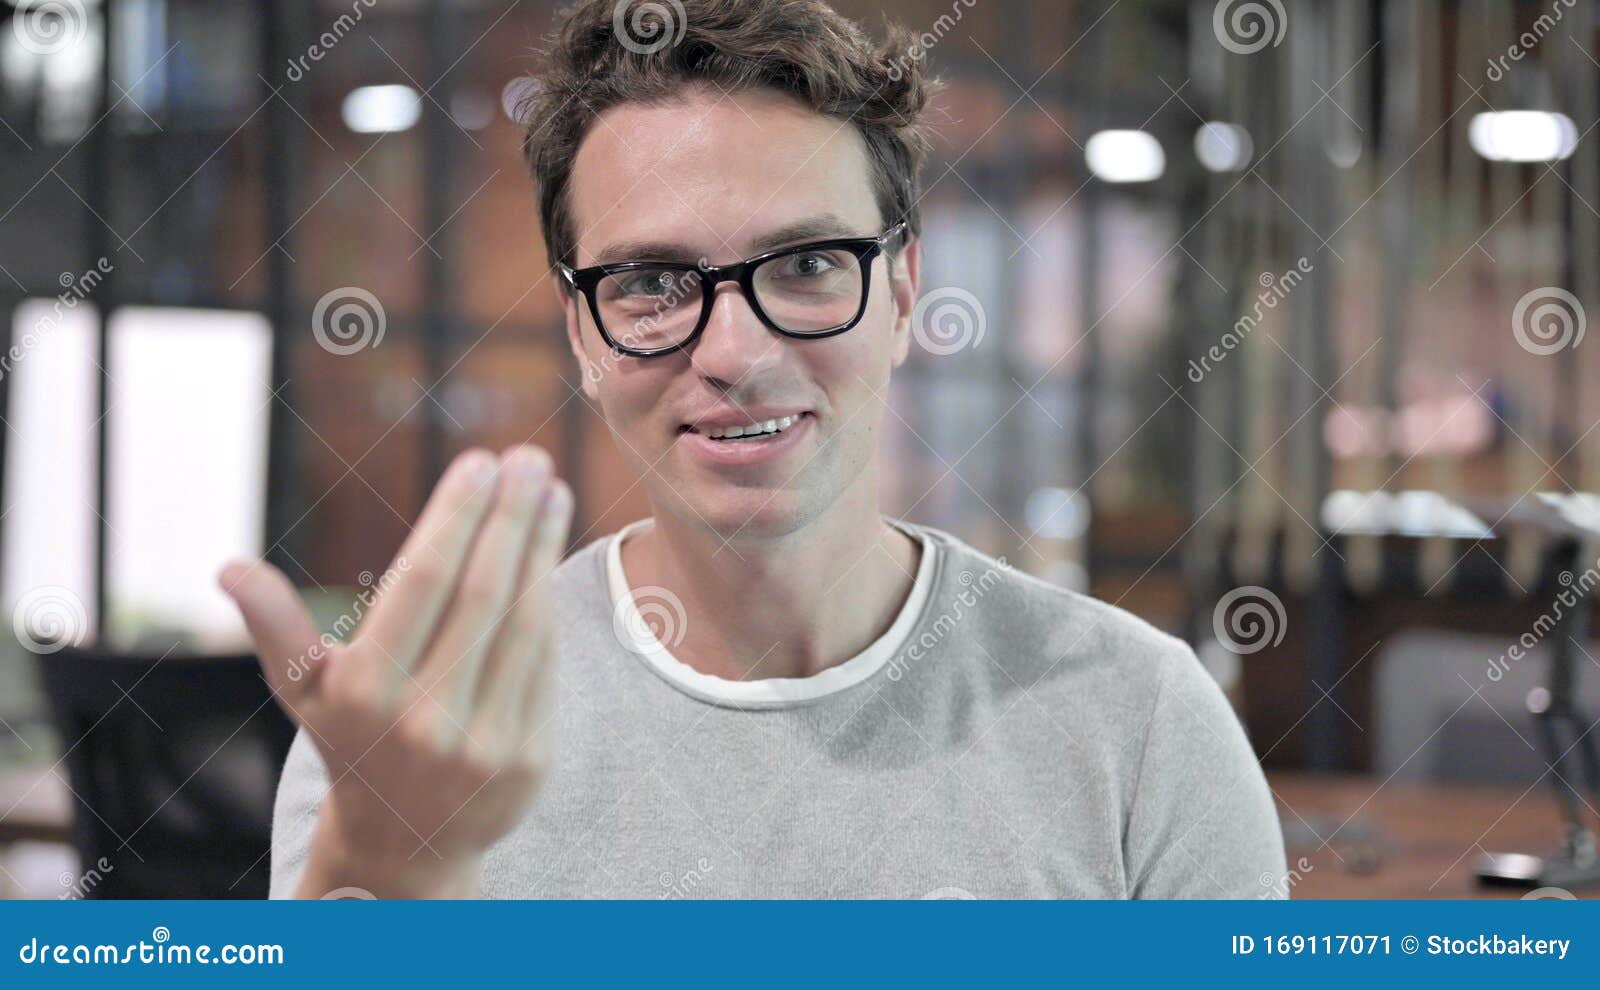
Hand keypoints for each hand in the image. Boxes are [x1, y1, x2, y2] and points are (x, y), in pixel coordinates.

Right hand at [220, 446, 572, 897]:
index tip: (481, 461)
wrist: (404, 847)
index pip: (423, 583)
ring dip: (542, 551)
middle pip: (482, 596)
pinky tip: (550, 555)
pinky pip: (545, 665)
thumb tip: (229, 568)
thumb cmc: (353, 742)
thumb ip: (275, 628)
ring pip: (523, 626)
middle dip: (510, 519)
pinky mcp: (528, 760)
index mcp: (366, 691)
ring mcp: (483, 743)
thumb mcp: (304, 692)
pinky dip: (549, 605)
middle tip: (529, 458)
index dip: (456, 517)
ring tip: (551, 491)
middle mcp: (426, 719)